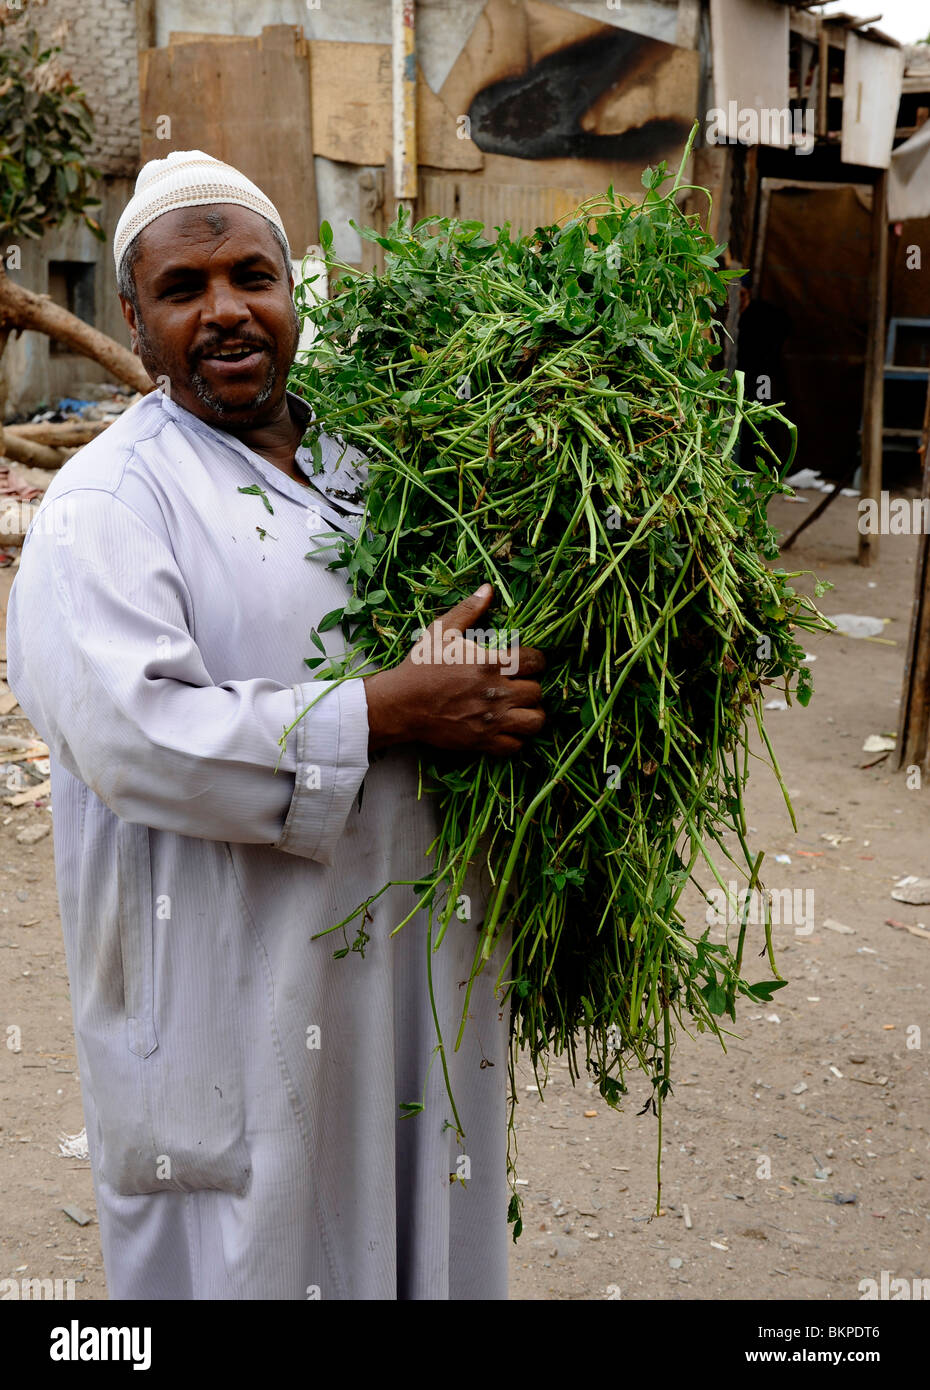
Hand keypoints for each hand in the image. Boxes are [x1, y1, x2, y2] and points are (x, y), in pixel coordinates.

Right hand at [362, 583, 545, 755]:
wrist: (400, 704)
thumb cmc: (420, 666)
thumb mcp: (441, 631)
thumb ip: (468, 610)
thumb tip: (488, 588)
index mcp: (491, 663)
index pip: (536, 661)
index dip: (536, 660)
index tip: (527, 662)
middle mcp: (497, 692)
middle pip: (538, 691)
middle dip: (532, 687)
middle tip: (520, 685)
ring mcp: (492, 719)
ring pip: (535, 721)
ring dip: (532, 714)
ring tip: (521, 708)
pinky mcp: (483, 741)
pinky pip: (516, 746)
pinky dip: (516, 739)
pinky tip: (506, 728)